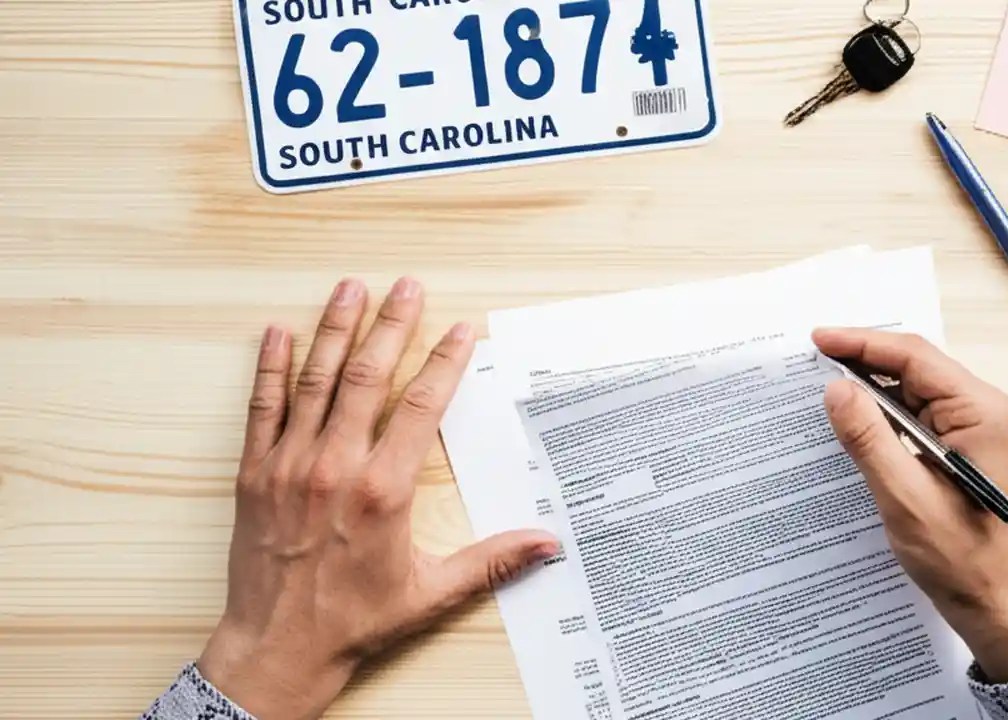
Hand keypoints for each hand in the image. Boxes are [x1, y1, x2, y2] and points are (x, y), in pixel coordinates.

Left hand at [198, 278, 558, 718]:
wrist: (277, 649)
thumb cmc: (353, 621)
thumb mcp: (431, 593)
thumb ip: (491, 561)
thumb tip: (548, 544)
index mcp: (383, 491)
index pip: (421, 407)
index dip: (444, 361)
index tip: (460, 330)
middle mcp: (335, 468)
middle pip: (366, 377)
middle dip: (391, 326)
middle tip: (407, 286)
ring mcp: (289, 465)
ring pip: (314, 381)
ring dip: (333, 330)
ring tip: (350, 289)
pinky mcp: (255, 474)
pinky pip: (262, 408)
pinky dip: (271, 367)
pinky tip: (278, 333)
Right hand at [813, 328, 1007, 681]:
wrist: (995, 601)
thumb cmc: (962, 557)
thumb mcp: (905, 497)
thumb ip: (869, 438)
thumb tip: (836, 389)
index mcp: (979, 412)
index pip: (914, 357)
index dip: (862, 344)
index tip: (819, 340)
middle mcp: (981, 410)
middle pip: (913, 365)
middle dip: (863, 359)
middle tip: (813, 357)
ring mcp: (971, 428)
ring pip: (911, 388)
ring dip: (870, 386)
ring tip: (823, 384)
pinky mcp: (958, 446)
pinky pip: (914, 414)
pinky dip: (881, 411)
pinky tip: (852, 418)